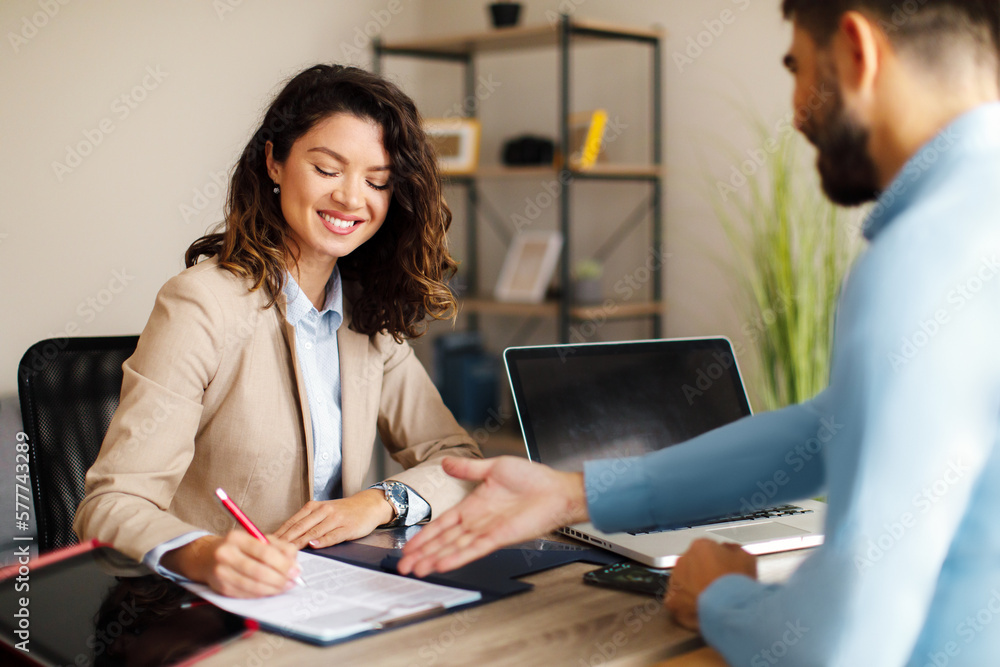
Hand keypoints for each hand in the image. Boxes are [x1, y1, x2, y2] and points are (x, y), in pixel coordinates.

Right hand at [161, 532, 299, 597]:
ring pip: (252, 585)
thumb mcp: (257, 539)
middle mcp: (226, 554)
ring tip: (284, 587)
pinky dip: (261, 594)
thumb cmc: (238, 548)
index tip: (295, 570)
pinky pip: (246, 594)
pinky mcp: (221, 588)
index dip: (283, 564)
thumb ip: (279, 547)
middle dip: (280, 579)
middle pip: (258, 571)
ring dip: (273, 589)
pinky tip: (269, 591)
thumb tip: (294, 563)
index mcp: (237, 538)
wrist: (207, 557)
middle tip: (292, 582)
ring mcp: (221, 573)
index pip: (264, 552)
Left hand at [273, 489, 393, 548]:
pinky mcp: (347, 527)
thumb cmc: (344, 511)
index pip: (292, 522)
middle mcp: (322, 511)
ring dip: (299, 542)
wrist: (368, 505)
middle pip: (299, 527)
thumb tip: (285, 538)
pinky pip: (333, 535)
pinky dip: (323, 540)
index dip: (278, 534)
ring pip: (313, 531)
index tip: (265, 544)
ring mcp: (335, 518)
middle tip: (270, 552)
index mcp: (313, 507)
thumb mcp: (322, 512)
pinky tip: (314, 546)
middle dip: (284, 540)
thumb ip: (306, 523)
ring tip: (287, 552)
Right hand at [398, 456, 587, 576]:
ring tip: (416, 570)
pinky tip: (442, 565)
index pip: (442, 524)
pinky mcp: (500, 537)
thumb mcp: (494, 466)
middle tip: (404, 565)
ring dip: (434, 559)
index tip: (409, 546)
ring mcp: (487, 531)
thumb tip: (446, 462)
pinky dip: (457, 557)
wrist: (556, 489)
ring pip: (454, 548)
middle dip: (423, 553)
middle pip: (444, 541)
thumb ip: (468, 468)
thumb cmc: (532, 478)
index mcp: (473, 506)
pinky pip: (474, 549)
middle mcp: (477, 522)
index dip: (425, 535)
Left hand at [665, 539, 757, 630]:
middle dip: (702, 573)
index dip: (716, 560)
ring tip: (710, 599)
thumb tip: (728, 551)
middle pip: (693, 564)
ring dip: (693, 588)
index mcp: (700, 546)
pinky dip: (687, 605)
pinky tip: (701, 608)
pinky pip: (678, 600)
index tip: (722, 569)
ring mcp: (675, 580)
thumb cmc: (736, 585)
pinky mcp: (671, 599)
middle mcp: (684, 560)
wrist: (728, 609)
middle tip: (716, 585)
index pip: (706, 549)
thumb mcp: (746, 558)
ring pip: (683, 581)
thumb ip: (733, 550)